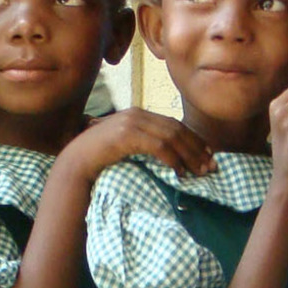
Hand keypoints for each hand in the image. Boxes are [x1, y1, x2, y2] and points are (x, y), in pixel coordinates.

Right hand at [58, 108, 214, 183]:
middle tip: (211, 166)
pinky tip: (180, 173)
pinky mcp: (126, 135)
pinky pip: (158, 146)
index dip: (194, 139)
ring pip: (171, 137)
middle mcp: (137, 114)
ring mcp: (131, 123)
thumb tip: (171, 155)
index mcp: (139, 115)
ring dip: (189, 156)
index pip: (174, 124)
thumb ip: (145, 144)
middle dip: (197, 148)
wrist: (76, 161)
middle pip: (176, 129)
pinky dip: (173, 160)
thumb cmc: (100, 158)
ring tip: (200, 172)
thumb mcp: (126, 146)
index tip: (209, 154)